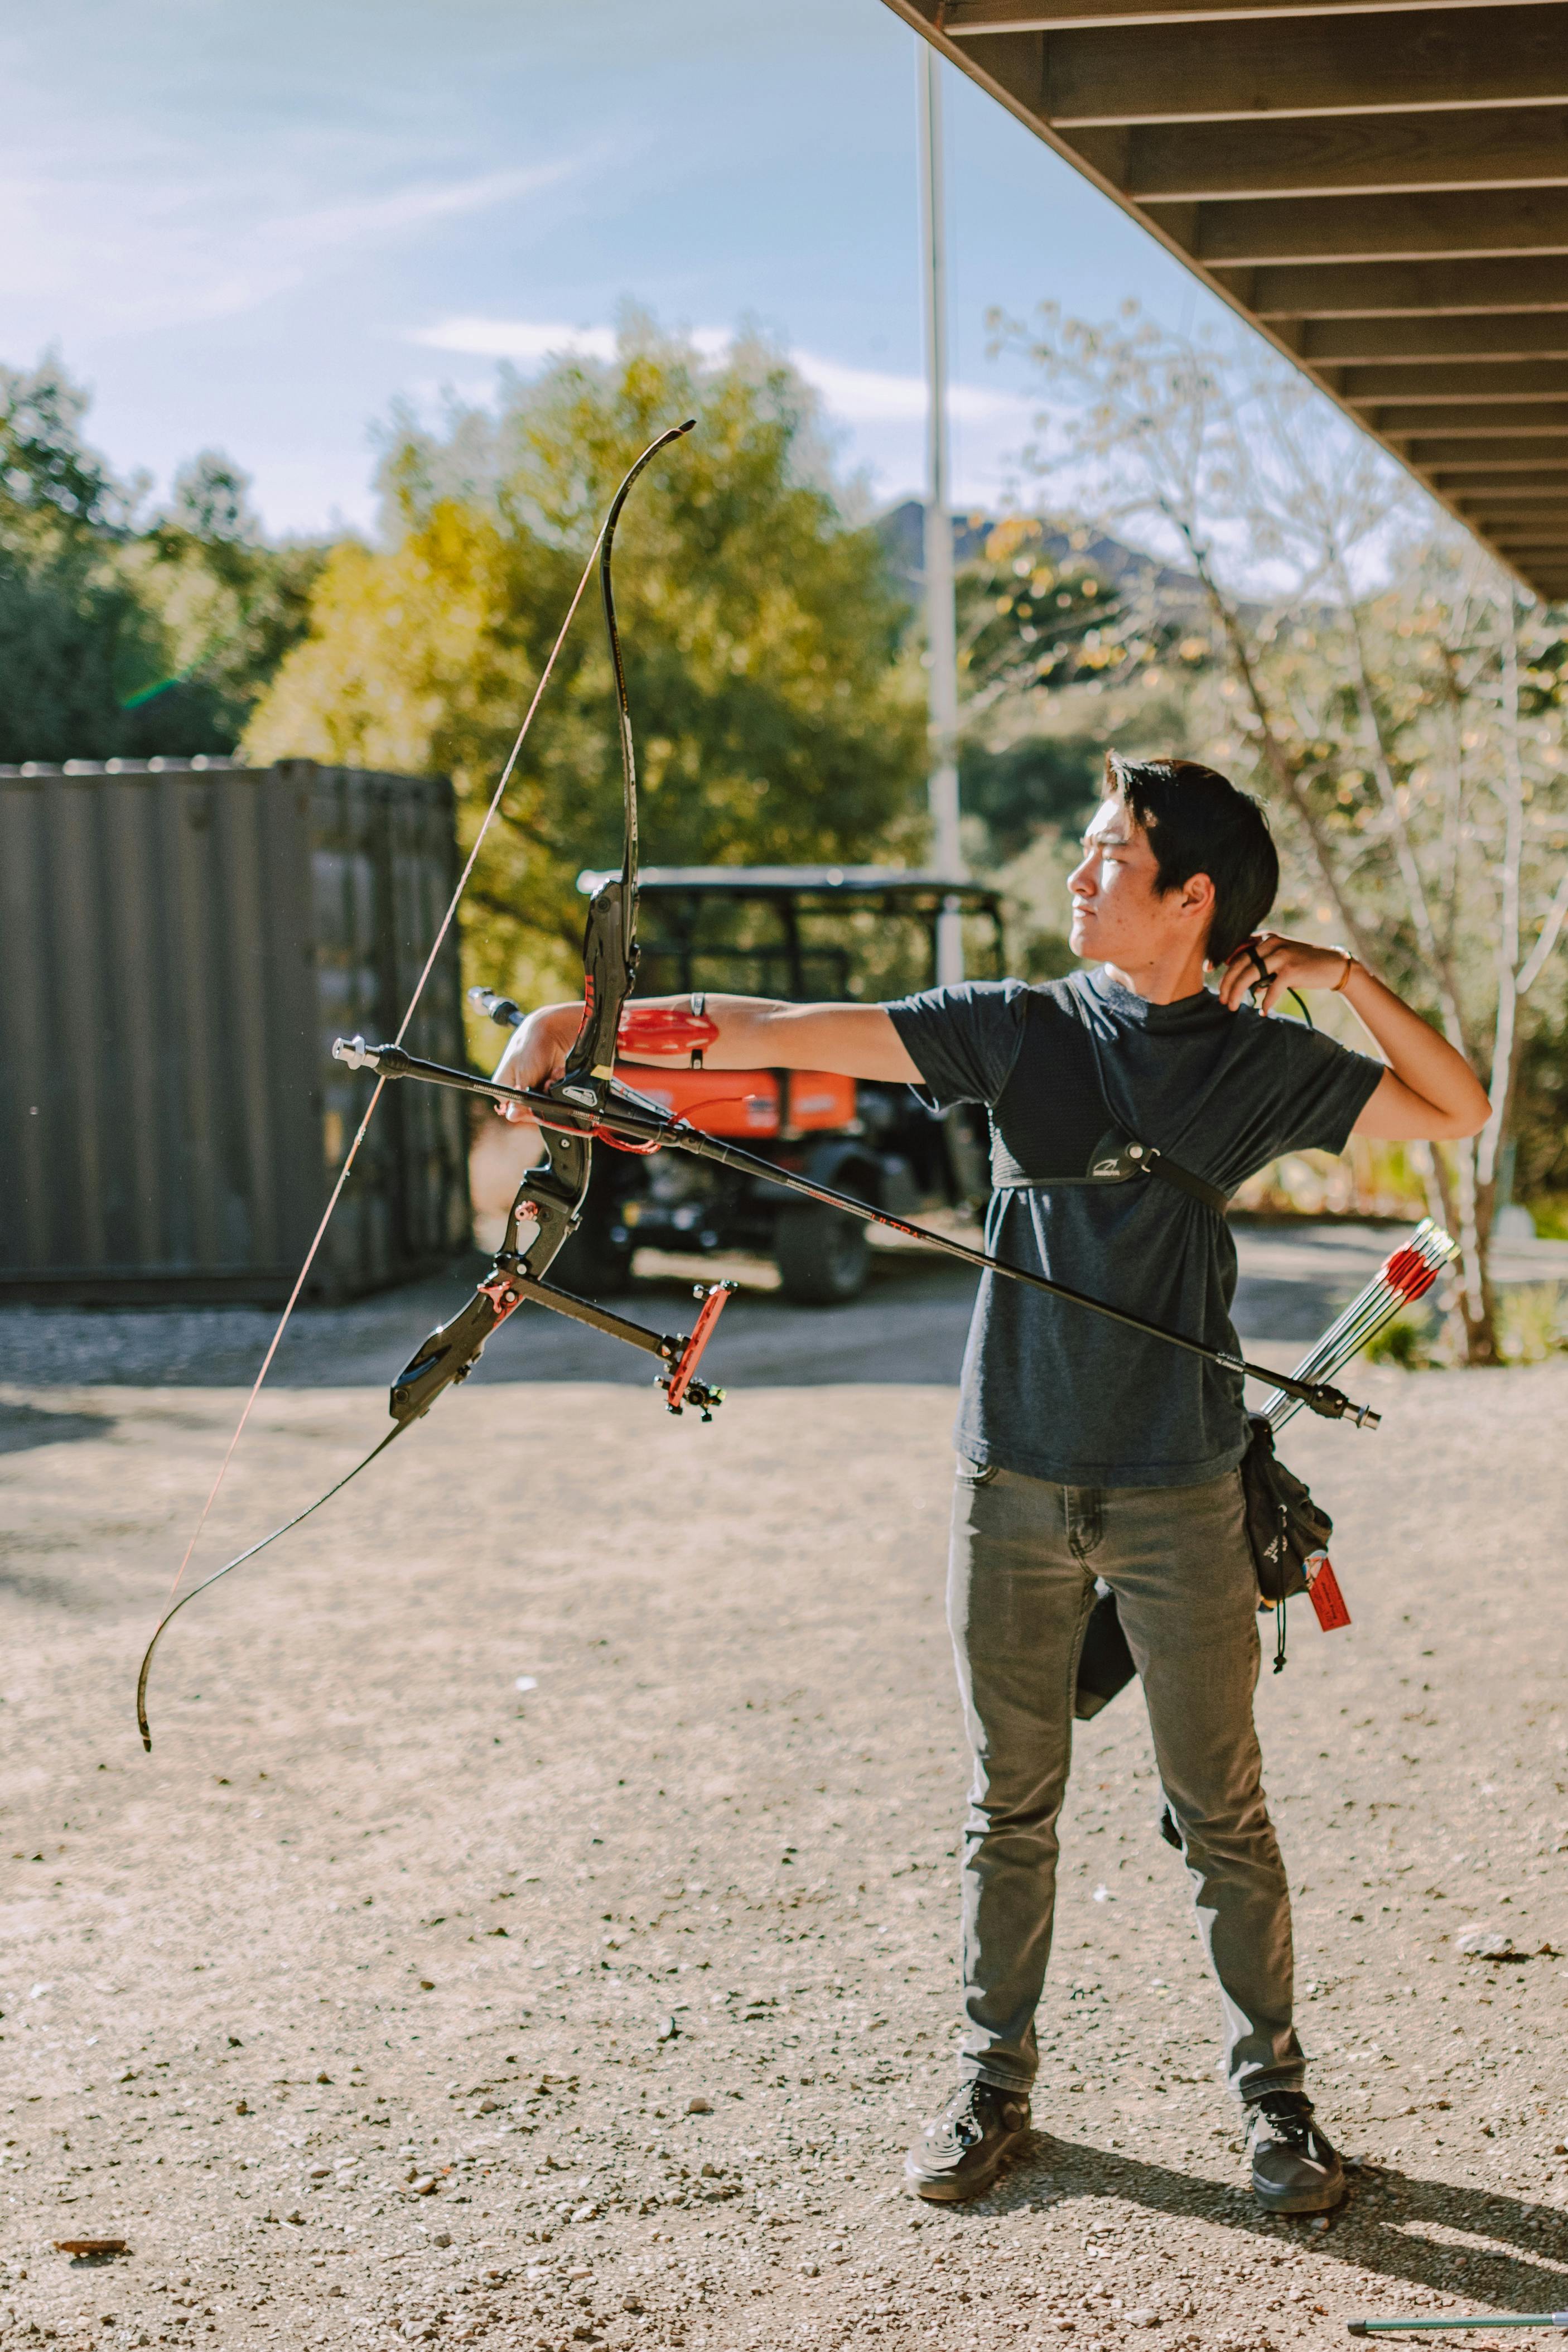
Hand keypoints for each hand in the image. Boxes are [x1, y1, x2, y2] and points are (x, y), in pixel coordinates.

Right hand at [489, 1002, 581, 1123]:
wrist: (550, 1029)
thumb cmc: (531, 1048)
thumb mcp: (524, 1076)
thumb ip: (520, 1099)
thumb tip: (512, 1117)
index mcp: (503, 1087)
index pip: (514, 1112)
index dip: (529, 1111)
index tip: (539, 1103)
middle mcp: (515, 1088)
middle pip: (530, 1108)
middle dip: (542, 1098)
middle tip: (548, 1083)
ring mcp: (530, 1086)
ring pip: (543, 1101)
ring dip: (551, 1090)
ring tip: (553, 1075)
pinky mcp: (543, 1082)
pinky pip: (552, 1093)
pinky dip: (556, 1084)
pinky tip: (556, 1072)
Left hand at [1216, 932, 1352, 1016]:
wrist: (1333, 965)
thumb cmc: (1303, 964)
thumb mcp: (1280, 958)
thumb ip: (1261, 965)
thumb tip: (1245, 985)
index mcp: (1266, 937)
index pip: (1237, 948)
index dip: (1220, 959)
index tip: (1207, 969)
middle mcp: (1271, 942)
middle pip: (1239, 964)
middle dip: (1227, 984)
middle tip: (1223, 1000)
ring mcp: (1281, 955)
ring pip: (1250, 975)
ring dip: (1239, 993)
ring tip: (1233, 1007)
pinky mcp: (1291, 969)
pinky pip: (1271, 989)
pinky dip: (1265, 1002)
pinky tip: (1262, 1011)